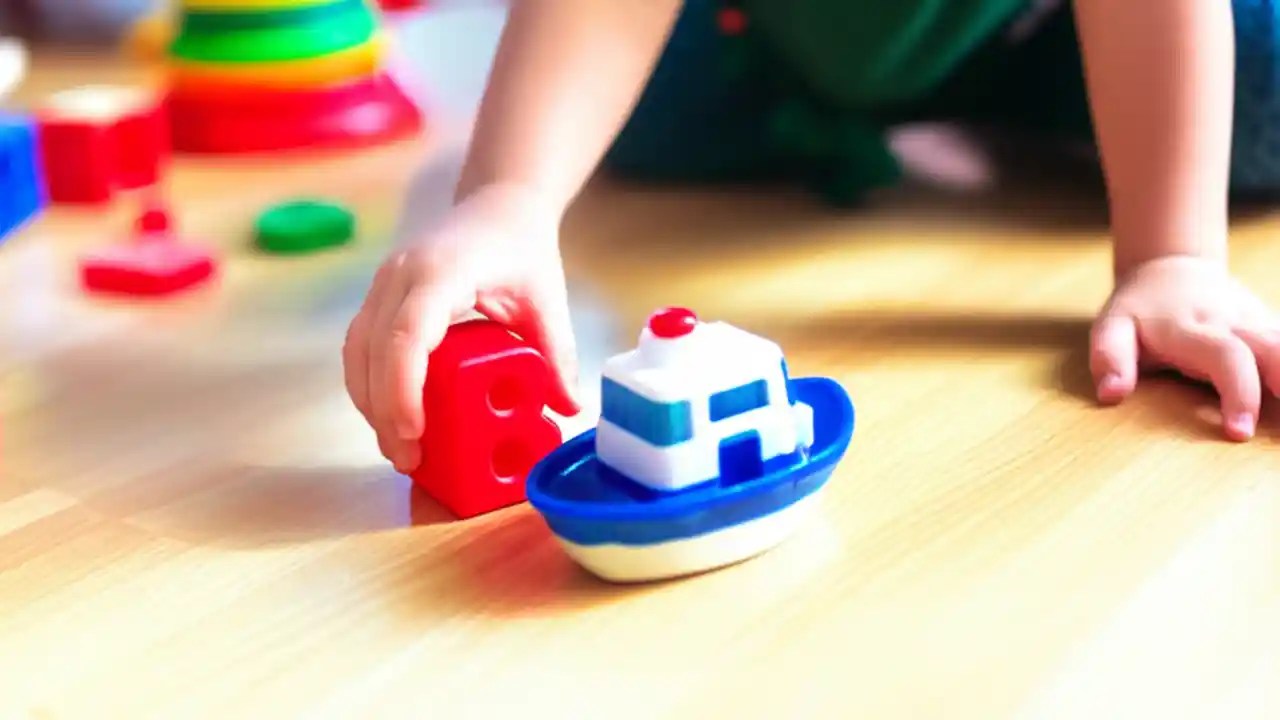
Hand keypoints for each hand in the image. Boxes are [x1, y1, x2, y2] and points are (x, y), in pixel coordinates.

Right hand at [343, 183, 581, 472]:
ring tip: (401, 451)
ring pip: (357, 353)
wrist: (496, 206)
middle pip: (373, 350)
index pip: (408, 332)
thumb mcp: (547, 301)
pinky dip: (371, 387)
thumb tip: (567, 409)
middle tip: (409, 461)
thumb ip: (557, 354)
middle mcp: (401, 276)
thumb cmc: (521, 249)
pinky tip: (392, 419)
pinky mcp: (378, 299)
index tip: (414, 431)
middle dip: (384, 411)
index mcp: (442, 272)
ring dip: (371, 404)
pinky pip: (361, 348)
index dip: (403, 386)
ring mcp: (383, 285)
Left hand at [1090, 255, 1279, 440]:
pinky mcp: (1273, 329)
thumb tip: (1111, 395)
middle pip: (1276, 349)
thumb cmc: (1138, 310)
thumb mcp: (1111, 328)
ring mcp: (1260, 324)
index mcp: (1194, 329)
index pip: (1226, 358)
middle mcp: (1235, 324)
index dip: (1238, 392)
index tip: (1237, 432)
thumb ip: (1109, 359)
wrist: (1171, 270)